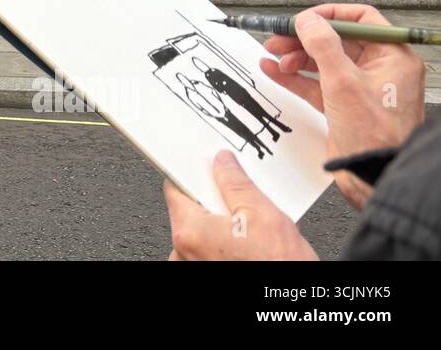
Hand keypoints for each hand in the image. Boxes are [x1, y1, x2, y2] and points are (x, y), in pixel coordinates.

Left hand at [164, 151, 317, 259]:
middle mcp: (183, 251)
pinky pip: (206, 250)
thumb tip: (223, 163)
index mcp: (191, 231)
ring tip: (249, 232)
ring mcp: (190, 265)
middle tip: (240, 205)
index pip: (176, 187)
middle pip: (190, 211)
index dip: (195, 175)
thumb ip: (237, 183)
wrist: (289, 301)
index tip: (206, 169)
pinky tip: (246, 246)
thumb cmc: (279, 265)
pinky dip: (222, 244)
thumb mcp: (263, 215)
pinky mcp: (202, 274)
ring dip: (220, 226)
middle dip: (213, 204)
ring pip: (200, 232)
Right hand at [260, 5, 424, 209]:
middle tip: (278, 38)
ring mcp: (359, 87)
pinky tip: (274, 71)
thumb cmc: (376, 135)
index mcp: (392, 57)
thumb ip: (322, 45)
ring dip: (295, 56)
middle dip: (303, 38)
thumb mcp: (344, 82)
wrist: (373, 175)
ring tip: (273, 56)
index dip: (328, 16)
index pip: (359, 19)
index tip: (302, 19)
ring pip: (322, 61)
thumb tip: (308, 20)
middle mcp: (378, 69)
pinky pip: (314, 82)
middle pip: (335, 40)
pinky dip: (294, 76)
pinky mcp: (343, 105)